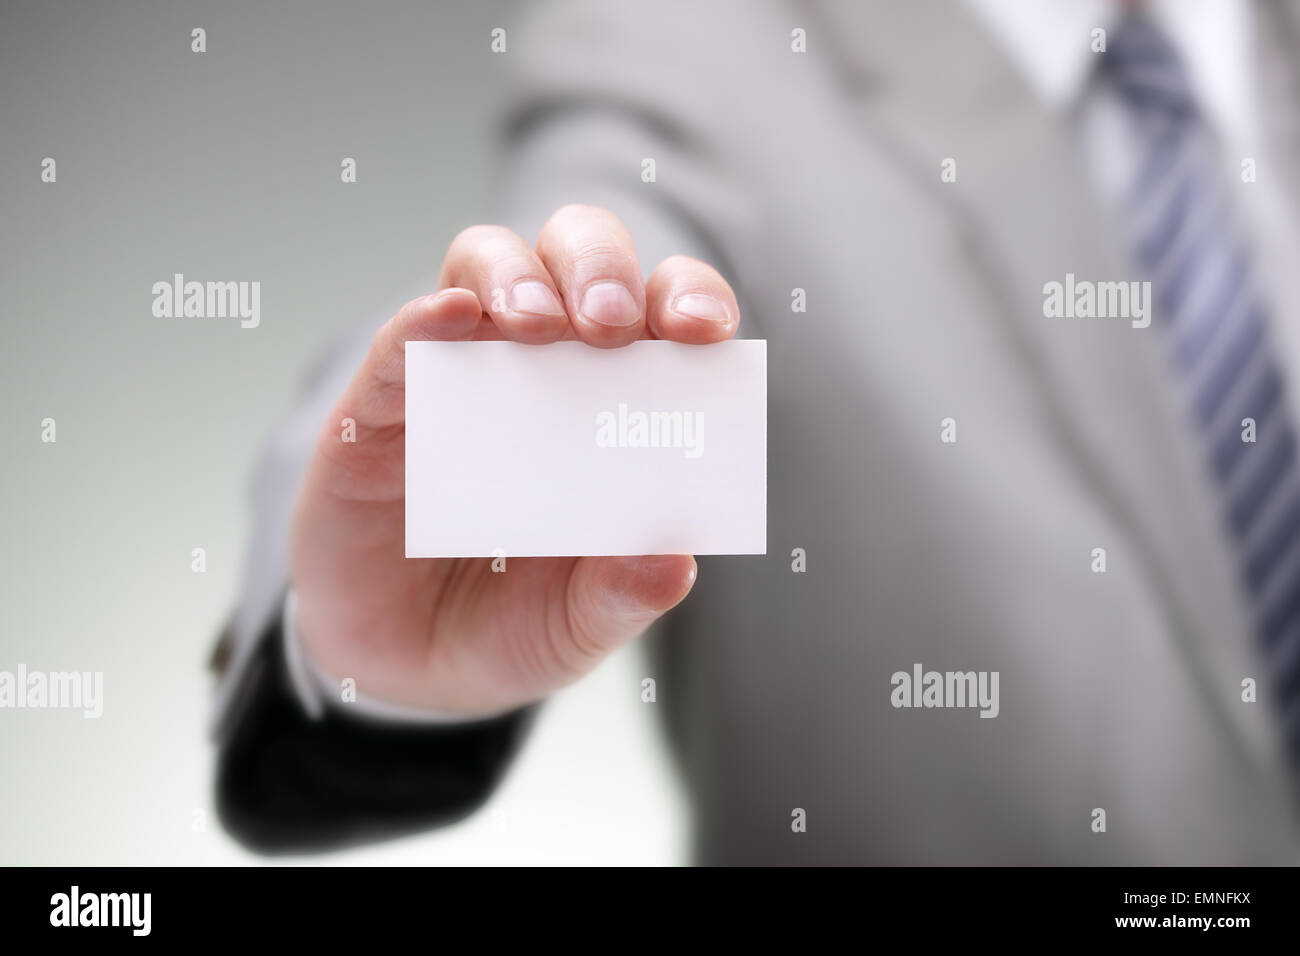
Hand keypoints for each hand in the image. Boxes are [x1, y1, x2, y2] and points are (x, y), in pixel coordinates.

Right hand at [289, 205, 740, 714]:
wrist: (403, 668)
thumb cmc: (509, 625)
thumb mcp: (576, 627)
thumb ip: (621, 596)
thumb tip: (674, 562)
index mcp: (614, 403)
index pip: (662, 315)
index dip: (690, 301)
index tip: (704, 332)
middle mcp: (541, 367)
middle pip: (576, 258)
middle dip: (601, 270)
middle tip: (611, 323)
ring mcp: (458, 376)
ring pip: (486, 266)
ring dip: (517, 277)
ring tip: (536, 323)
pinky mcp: (379, 407)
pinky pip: (399, 344)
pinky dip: (424, 320)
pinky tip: (450, 319)